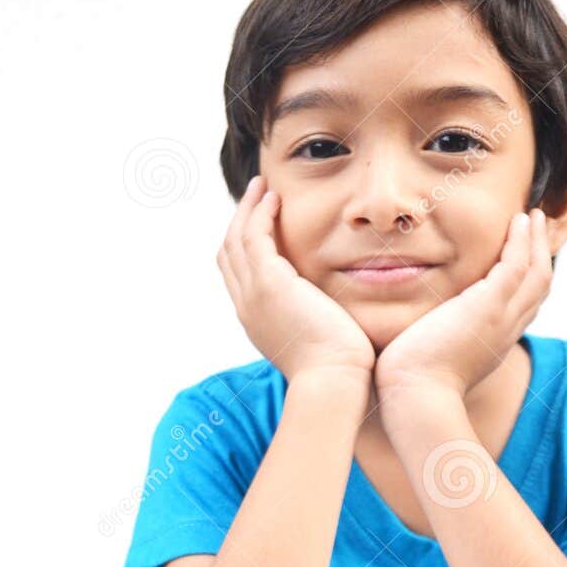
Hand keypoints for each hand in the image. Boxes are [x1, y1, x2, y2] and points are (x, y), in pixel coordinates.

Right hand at [217, 175, 376, 386]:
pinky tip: (274, 198)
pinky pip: (254, 236)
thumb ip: (315, 321)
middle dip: (239, 221)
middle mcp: (247, 307)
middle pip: (228, 254)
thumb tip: (333, 314)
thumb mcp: (318, 341)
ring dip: (248, 209)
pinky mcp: (269, 283)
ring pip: (236, 240)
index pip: (238, 276)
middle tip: (255, 196)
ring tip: (262, 186)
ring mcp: (254, 294)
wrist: (333, 380)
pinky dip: (260, 214)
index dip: (244, 247)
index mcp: (257, 321)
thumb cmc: (337, 369)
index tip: (260, 224)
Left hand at [373, 209, 551, 402]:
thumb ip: (432, 342)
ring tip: (532, 216)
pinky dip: (523, 241)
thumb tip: (413, 336)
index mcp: (492, 345)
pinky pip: (517, 265)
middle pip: (538, 289)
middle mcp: (504, 332)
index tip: (523, 258)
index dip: (527, 282)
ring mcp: (500, 319)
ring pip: (535, 273)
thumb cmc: (410, 386)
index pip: (522, 309)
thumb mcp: (429, 359)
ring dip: (536, 241)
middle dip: (541, 256)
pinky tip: (520, 220)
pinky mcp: (489, 307)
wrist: (415, 399)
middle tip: (538, 228)